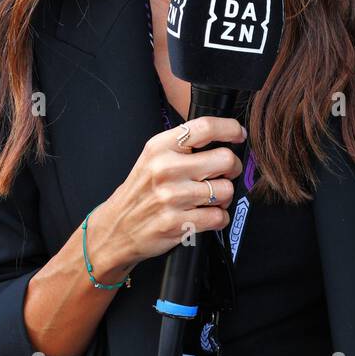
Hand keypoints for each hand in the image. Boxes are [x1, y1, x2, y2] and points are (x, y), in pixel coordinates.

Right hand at [86, 116, 246, 278]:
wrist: (116, 228)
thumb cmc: (142, 191)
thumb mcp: (153, 157)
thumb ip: (185, 145)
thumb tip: (227, 136)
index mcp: (160, 147)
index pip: (205, 127)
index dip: (230, 129)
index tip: (238, 135)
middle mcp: (165, 169)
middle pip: (225, 159)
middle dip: (232, 168)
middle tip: (224, 174)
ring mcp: (171, 197)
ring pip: (226, 190)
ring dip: (224, 197)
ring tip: (209, 199)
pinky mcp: (177, 224)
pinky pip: (219, 217)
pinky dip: (218, 218)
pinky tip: (204, 215)